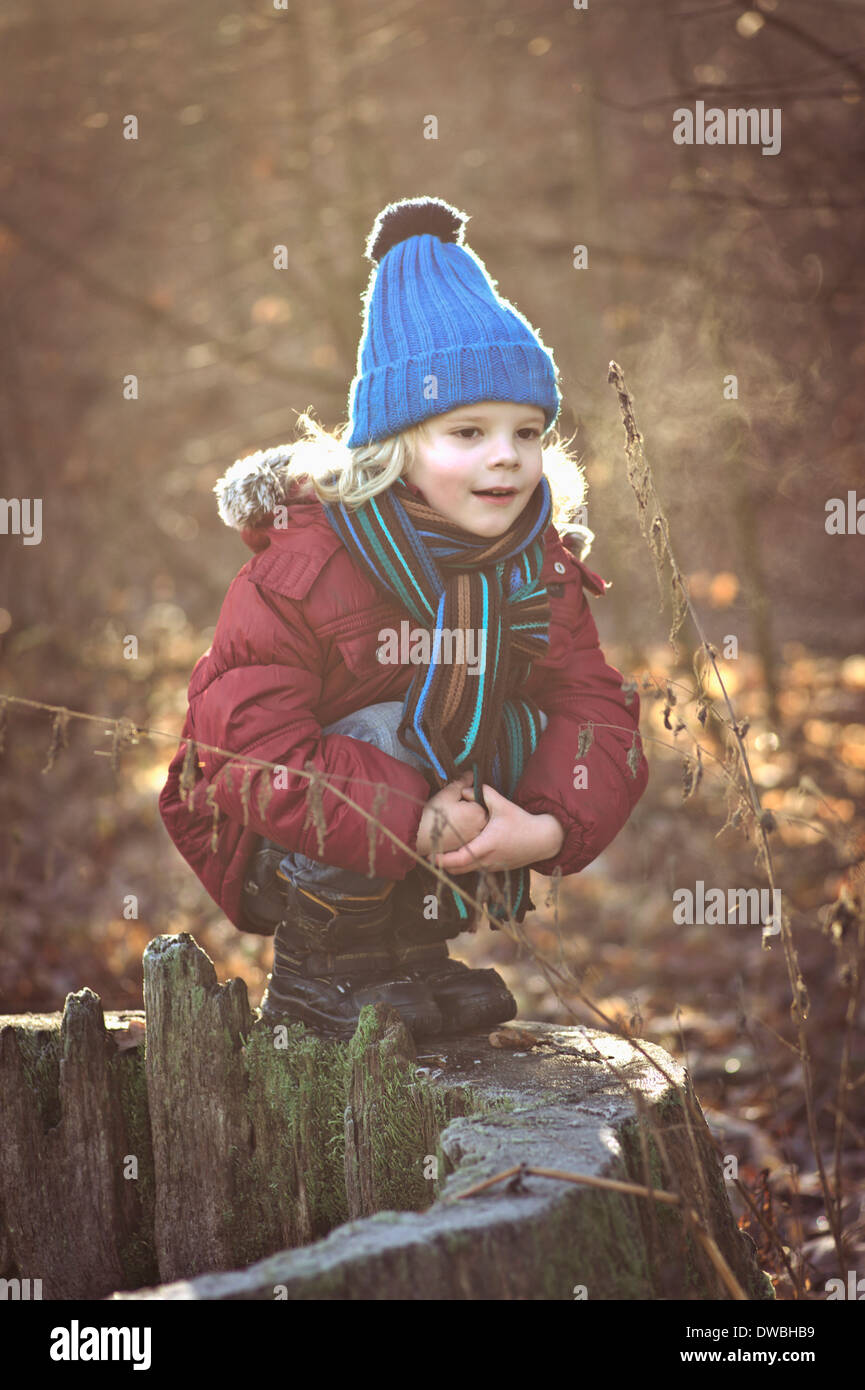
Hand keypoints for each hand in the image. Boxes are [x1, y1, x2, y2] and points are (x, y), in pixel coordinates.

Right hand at [415, 772, 488, 855]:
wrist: (419, 837)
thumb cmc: (433, 814)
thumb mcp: (448, 793)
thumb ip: (463, 782)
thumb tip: (472, 774)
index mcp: (479, 812)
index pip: (478, 798)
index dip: (465, 795)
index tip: (453, 798)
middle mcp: (480, 827)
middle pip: (478, 810)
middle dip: (467, 806)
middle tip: (450, 807)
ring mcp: (474, 838)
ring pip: (473, 822)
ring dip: (464, 817)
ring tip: (448, 817)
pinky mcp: (466, 846)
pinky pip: (467, 833)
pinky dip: (461, 828)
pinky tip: (449, 827)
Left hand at [432, 783, 564, 874]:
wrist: (542, 839)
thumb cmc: (522, 821)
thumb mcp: (503, 805)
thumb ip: (484, 794)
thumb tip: (466, 789)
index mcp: (486, 845)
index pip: (460, 859)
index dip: (443, 859)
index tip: (430, 855)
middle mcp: (487, 860)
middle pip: (457, 869)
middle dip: (442, 864)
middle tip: (428, 855)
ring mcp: (491, 867)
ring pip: (465, 871)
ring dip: (452, 866)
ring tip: (439, 855)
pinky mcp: (495, 869)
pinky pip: (474, 870)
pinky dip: (464, 866)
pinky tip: (457, 856)